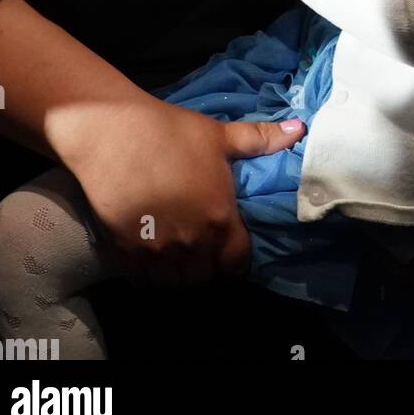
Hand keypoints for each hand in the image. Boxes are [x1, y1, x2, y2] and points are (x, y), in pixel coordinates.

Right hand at [69, 95, 303, 286]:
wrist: (114, 133)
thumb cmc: (172, 132)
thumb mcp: (220, 135)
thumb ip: (260, 140)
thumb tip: (299, 129)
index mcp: (220, 218)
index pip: (236, 264)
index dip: (236, 263)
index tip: (231, 255)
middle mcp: (191, 242)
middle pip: (205, 280)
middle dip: (208, 273)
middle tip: (205, 258)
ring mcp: (156, 252)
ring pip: (174, 285)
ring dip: (179, 278)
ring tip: (179, 262)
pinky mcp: (124, 253)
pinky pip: (142, 282)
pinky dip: (148, 277)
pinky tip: (150, 260)